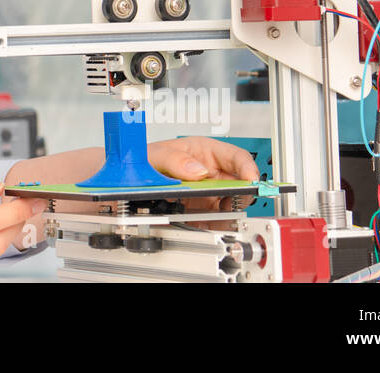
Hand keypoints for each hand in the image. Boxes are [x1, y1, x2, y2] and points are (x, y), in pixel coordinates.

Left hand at [147, 136, 261, 223]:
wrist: (129, 180)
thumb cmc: (144, 159)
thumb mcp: (155, 154)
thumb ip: (174, 159)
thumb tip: (198, 170)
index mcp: (205, 153)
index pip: (236, 157)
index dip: (247, 168)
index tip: (250, 180)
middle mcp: (210, 173)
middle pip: (239, 184)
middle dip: (240, 195)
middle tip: (232, 204)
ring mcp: (208, 193)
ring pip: (231, 205)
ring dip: (229, 213)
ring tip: (215, 217)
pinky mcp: (202, 212)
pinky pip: (217, 221)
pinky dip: (216, 226)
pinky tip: (206, 225)